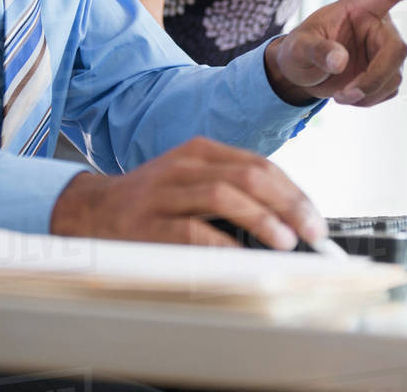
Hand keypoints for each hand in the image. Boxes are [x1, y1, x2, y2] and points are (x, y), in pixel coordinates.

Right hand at [49, 136, 325, 249]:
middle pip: (248, 175)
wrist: (92, 210)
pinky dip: (221, 243)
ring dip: (261, 218)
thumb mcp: (191, 179)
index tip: (314, 218)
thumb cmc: (152, 199)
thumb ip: (232, 189)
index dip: (293, 191)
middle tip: (311, 231)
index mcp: (200, 152)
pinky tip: (241, 255)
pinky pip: (191, 230)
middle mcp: (184, 166)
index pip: (259, 164)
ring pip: (222, 195)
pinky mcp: (148, 223)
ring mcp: (164, 193)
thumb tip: (289, 216)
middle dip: (288, 203)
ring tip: (285, 240)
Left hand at [264, 0, 406, 105]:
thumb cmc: (298, 51)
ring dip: (368, 93)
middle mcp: (377, 27)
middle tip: (345, 95)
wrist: (301, 74)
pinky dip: (368, 99)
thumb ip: (317, 50)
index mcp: (359, 8)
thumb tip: (341, 61)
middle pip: (397, 50)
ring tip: (339, 96)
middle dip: (374, 77)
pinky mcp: (386, 73)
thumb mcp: (298, 47)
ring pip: (393, 75)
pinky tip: (349, 96)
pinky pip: (389, 90)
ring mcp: (384, 51)